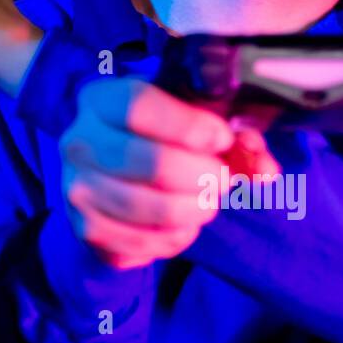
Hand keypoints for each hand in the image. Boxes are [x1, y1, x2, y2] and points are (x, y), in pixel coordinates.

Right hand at [60, 77, 281, 269]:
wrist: (103, 176)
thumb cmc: (154, 138)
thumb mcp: (184, 119)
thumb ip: (228, 136)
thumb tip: (265, 169)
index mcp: (99, 100)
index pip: (140, 107)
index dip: (191, 126)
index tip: (222, 138)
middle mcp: (78, 141)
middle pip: (153, 162)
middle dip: (205, 175)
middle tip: (222, 178)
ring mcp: (77, 189)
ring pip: (154, 208)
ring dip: (197, 208)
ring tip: (207, 200)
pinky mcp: (86, 230)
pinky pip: (145, 242)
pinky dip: (177, 237)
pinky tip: (183, 223)